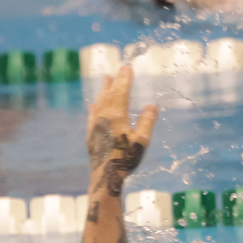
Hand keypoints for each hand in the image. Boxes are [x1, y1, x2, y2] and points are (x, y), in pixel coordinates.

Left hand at [86, 68, 157, 186]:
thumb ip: (147, 122)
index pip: (122, 92)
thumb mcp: (142, 141)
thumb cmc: (126, 158)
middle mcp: (104, 116)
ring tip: (106, 79)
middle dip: (116, 81)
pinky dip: (94, 107)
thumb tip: (152, 105)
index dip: (125, 80)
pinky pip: (92, 115)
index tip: (127, 68)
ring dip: (103, 90)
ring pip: (100, 102)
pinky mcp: (90, 134)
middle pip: (110, 94)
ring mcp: (95, 124)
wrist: (105, 175)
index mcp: (117, 115)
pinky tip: (93, 104)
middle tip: (119, 69)